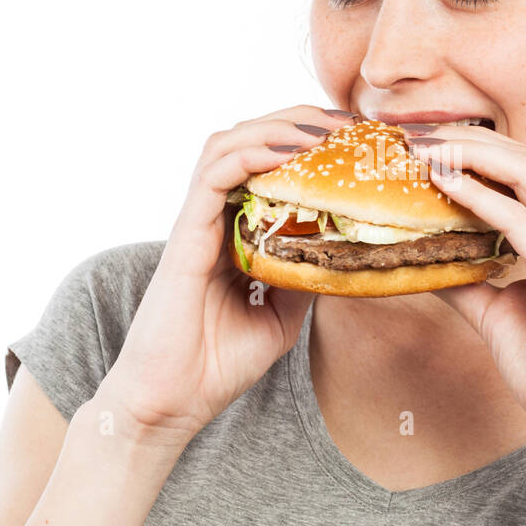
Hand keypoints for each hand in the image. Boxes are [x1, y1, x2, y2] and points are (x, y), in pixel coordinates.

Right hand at [100, 105, 356, 440]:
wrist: (171, 405)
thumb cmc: (215, 366)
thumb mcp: (281, 318)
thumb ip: (303, 279)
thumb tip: (344, 251)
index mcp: (233, 232)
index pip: (267, 165)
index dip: (307, 143)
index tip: (354, 142)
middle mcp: (213, 218)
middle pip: (250, 141)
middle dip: (299, 121)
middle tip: (348, 122)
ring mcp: (196, 223)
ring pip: (228, 144)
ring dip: (277, 126)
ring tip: (323, 127)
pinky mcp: (184, 235)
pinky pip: (213, 175)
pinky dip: (251, 152)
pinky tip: (288, 149)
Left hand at [405, 126, 525, 471]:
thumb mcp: (497, 312)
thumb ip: (467, 277)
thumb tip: (421, 257)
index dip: (480, 149)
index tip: (429, 143)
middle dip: (471, 139)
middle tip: (417, 133)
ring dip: (473, 155)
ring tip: (425, 148)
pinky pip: (522, 223)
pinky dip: (482, 198)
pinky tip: (447, 185)